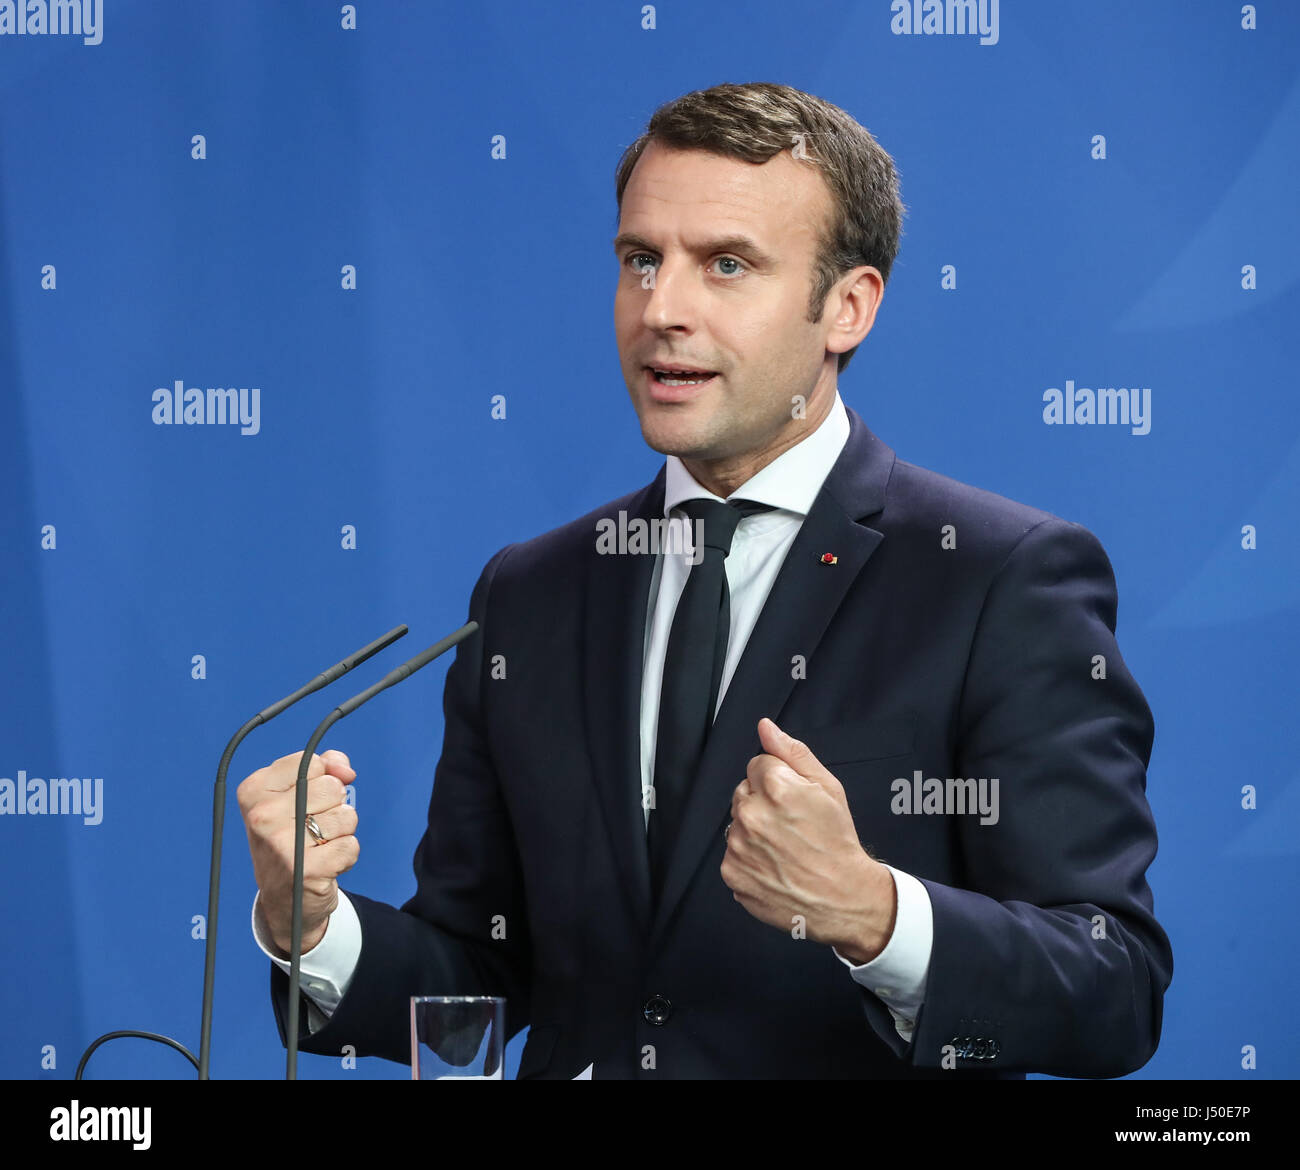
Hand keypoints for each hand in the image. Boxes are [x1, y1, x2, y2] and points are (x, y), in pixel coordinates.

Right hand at [237, 749, 358, 955]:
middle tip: (310, 829)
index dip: (320, 779)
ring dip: (341, 832)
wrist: (284, 900)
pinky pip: (352, 845)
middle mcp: (262, 816)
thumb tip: (346, 771)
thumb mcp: (297, 794)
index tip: (304, 801)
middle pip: (332, 787)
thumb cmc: (293, 837)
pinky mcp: (308, 870)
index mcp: (254, 791)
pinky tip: (325, 865)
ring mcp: (282, 845)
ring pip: (346, 815)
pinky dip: (346, 855)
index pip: (312, 763)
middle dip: (333, 807)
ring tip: (317, 847)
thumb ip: (325, 767)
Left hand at [721, 718, 896, 960]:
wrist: (843, 897)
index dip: (778, 781)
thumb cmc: (838, 841)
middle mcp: (751, 815)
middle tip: (791, 826)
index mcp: (775, 788)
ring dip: (754, 831)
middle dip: (763, 803)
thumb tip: (765, 727)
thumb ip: (793, 753)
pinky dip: (749, 859)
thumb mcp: (828, 788)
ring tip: (784, 848)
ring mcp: (738, 846)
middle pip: (744, 793)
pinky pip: (733, 853)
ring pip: (737, 823)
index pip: (757, 765)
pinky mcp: (732, 873)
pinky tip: (774, 865)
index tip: (794, 801)